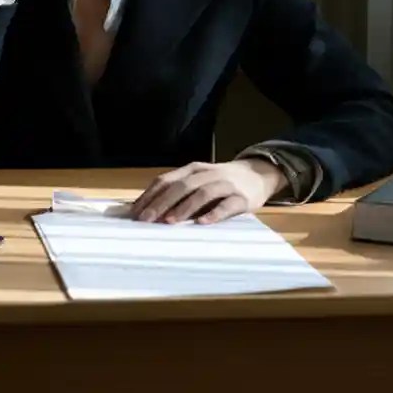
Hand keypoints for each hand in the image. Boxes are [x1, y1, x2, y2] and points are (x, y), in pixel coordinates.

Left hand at [129, 160, 288, 224]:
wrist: (258, 174)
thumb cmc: (221, 182)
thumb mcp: (198, 180)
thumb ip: (178, 191)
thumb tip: (147, 209)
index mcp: (192, 169)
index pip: (166, 180)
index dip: (149, 195)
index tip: (135, 212)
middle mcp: (206, 174)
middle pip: (180, 186)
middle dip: (161, 203)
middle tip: (146, 219)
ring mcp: (225, 184)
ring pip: (201, 193)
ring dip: (184, 208)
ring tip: (169, 221)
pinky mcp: (241, 198)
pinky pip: (226, 205)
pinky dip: (214, 214)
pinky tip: (202, 223)